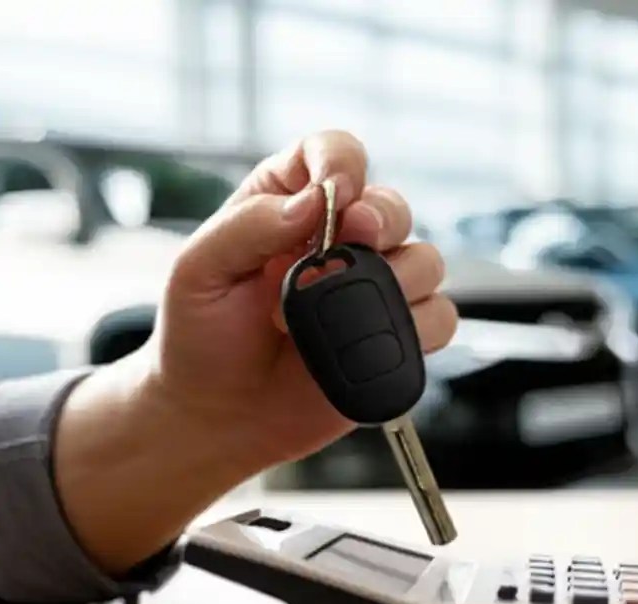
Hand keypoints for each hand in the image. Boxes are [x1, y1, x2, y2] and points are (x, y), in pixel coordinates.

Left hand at [149, 129, 455, 462]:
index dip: (341, 163)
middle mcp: (341, 241)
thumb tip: (313, 202)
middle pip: (392, 205)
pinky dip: (416, 330)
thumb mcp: (198, 271)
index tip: (332, 194)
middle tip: (350, 243)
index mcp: (289, 204)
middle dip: (381, 219)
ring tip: (333, 316)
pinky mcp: (396, 338)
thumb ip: (250, 226)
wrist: (217, 417)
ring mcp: (372, 290)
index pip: (334, 154)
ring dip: (395, 281)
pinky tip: (363, 346)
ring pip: (426, 260)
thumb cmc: (200, 338)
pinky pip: (439, 320)